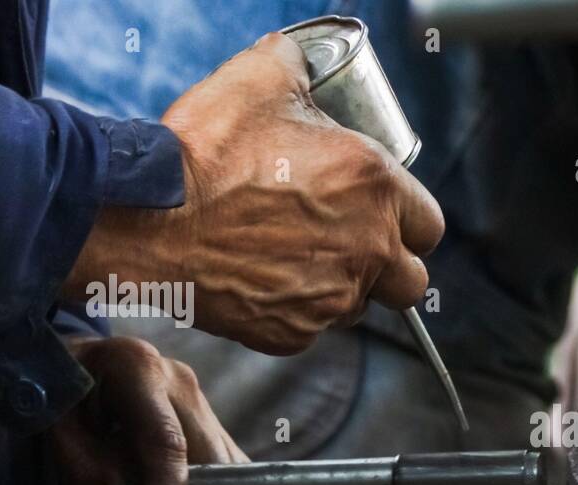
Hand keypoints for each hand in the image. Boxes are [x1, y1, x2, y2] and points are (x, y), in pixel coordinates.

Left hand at [52, 337, 247, 484]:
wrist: (81, 366)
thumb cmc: (61, 397)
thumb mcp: (53, 429)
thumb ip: (84, 470)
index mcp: (135, 369)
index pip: (168, 442)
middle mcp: (180, 381)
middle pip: (208, 462)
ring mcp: (202, 399)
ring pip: (224, 471)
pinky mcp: (213, 419)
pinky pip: (227, 471)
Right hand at [62, 32, 444, 355]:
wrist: (147, 219)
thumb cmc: (203, 153)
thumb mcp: (258, 82)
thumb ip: (296, 68)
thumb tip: (297, 59)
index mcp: (376, 188)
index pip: (429, 224)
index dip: (407, 219)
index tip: (382, 214)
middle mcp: (367, 249)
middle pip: (411, 281)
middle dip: (390, 267)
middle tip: (352, 245)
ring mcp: (332, 298)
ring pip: (359, 307)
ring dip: (340, 287)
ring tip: (296, 257)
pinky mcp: (294, 333)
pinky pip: (310, 329)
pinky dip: (294, 310)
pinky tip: (262, 279)